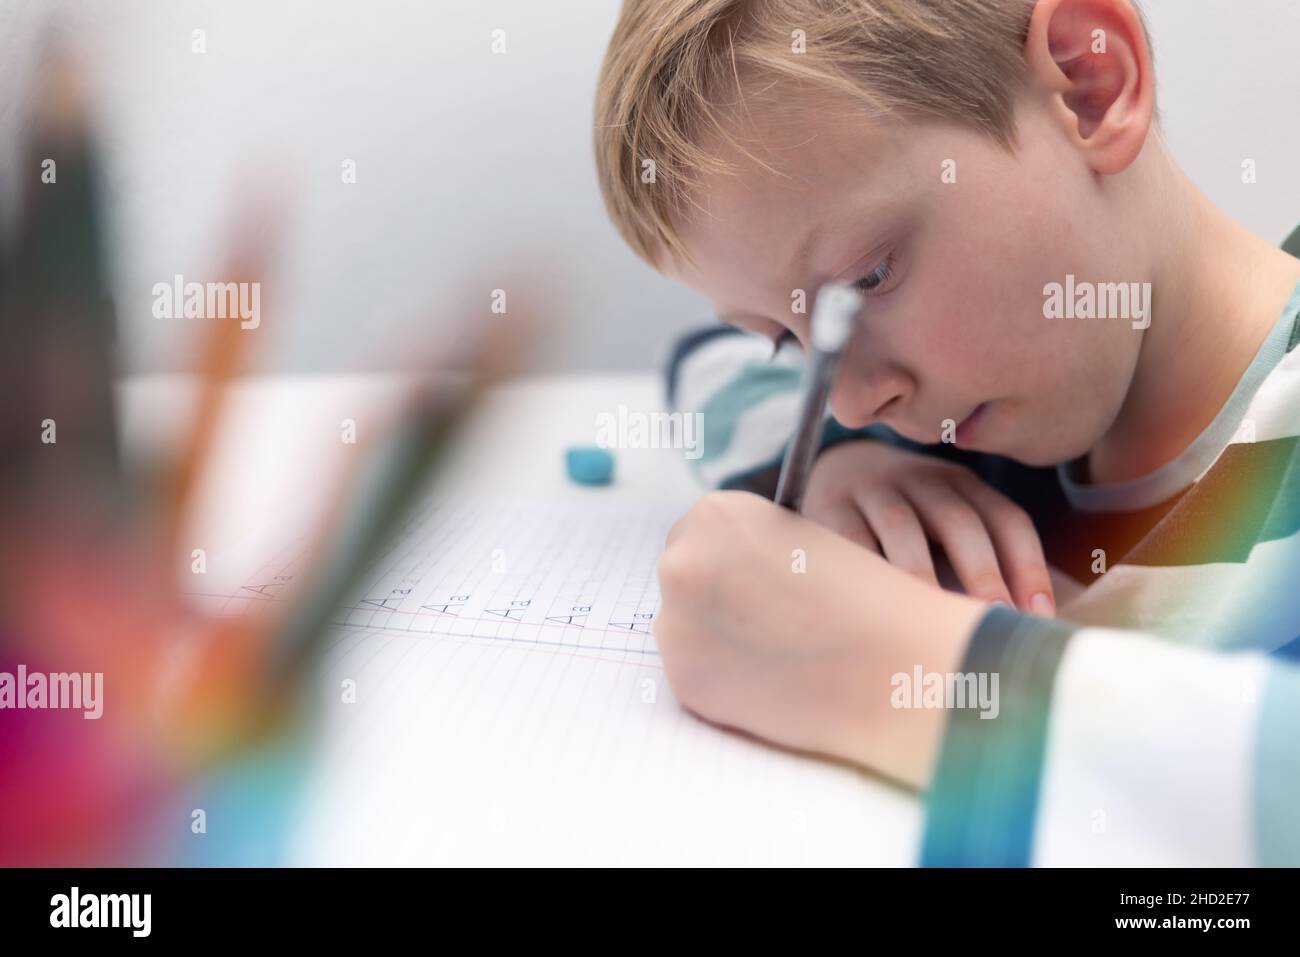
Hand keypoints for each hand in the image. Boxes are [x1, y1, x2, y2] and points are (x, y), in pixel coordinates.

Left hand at [654, 490, 985, 789]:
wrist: (889, 663)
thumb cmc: (863, 598)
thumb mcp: (800, 540)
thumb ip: (750, 546)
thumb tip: (723, 572)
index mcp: (716, 514)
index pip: (697, 532)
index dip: (727, 557)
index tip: (748, 578)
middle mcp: (682, 561)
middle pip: (682, 575)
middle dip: (712, 595)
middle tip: (758, 620)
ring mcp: (675, 623)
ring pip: (683, 625)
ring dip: (714, 636)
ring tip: (772, 651)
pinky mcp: (683, 678)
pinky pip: (693, 672)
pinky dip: (723, 678)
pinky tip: (768, 679)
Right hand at [802, 439, 1054, 614]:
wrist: (834, 468)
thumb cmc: (907, 516)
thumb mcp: (945, 517)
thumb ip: (979, 553)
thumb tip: (1025, 619)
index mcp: (962, 483)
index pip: (1006, 519)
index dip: (1027, 565)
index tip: (1038, 614)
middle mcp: (922, 479)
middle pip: (959, 521)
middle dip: (982, 573)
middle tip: (996, 620)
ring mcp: (873, 490)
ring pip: (902, 529)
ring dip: (923, 575)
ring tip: (935, 621)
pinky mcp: (830, 506)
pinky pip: (850, 540)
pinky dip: (866, 571)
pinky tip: (878, 607)